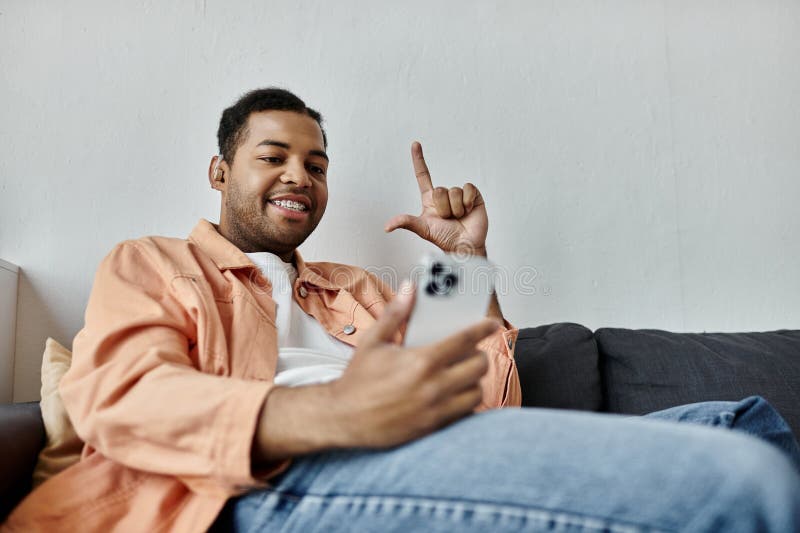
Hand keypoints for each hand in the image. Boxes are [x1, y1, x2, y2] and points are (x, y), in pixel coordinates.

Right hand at [329, 283, 497, 447]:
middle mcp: (434, 386)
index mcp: (422, 361)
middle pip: (478, 367)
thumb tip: (408, 289)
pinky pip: (464, 414)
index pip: (465, 340)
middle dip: (478, 356)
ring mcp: (436, 409)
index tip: (491, 324)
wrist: (343, 419)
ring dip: (473, 381)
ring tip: (461, 374)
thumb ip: (395, 314)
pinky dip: (464, 403)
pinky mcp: (433, 427)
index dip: (483, 329)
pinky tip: (453, 396)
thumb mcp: (372, 342)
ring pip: (476, 392)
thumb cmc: (357, 381)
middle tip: (470, 352)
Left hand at [385, 142, 487, 254]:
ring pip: (453, 191)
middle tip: (448, 219)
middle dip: (443, 208)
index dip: (419, 159)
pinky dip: (467, 202)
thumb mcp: (423, 229)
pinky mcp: (473, 195)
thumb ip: (406, 223)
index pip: (423, 175)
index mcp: (430, 199)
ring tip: (459, 218)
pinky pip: (467, 189)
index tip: (415, 144)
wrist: (465, 246)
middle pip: (439, 190)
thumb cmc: (445, 239)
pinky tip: (469, 211)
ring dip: (455, 208)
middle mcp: (444, 194)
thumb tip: (387, 227)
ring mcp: (459, 194)